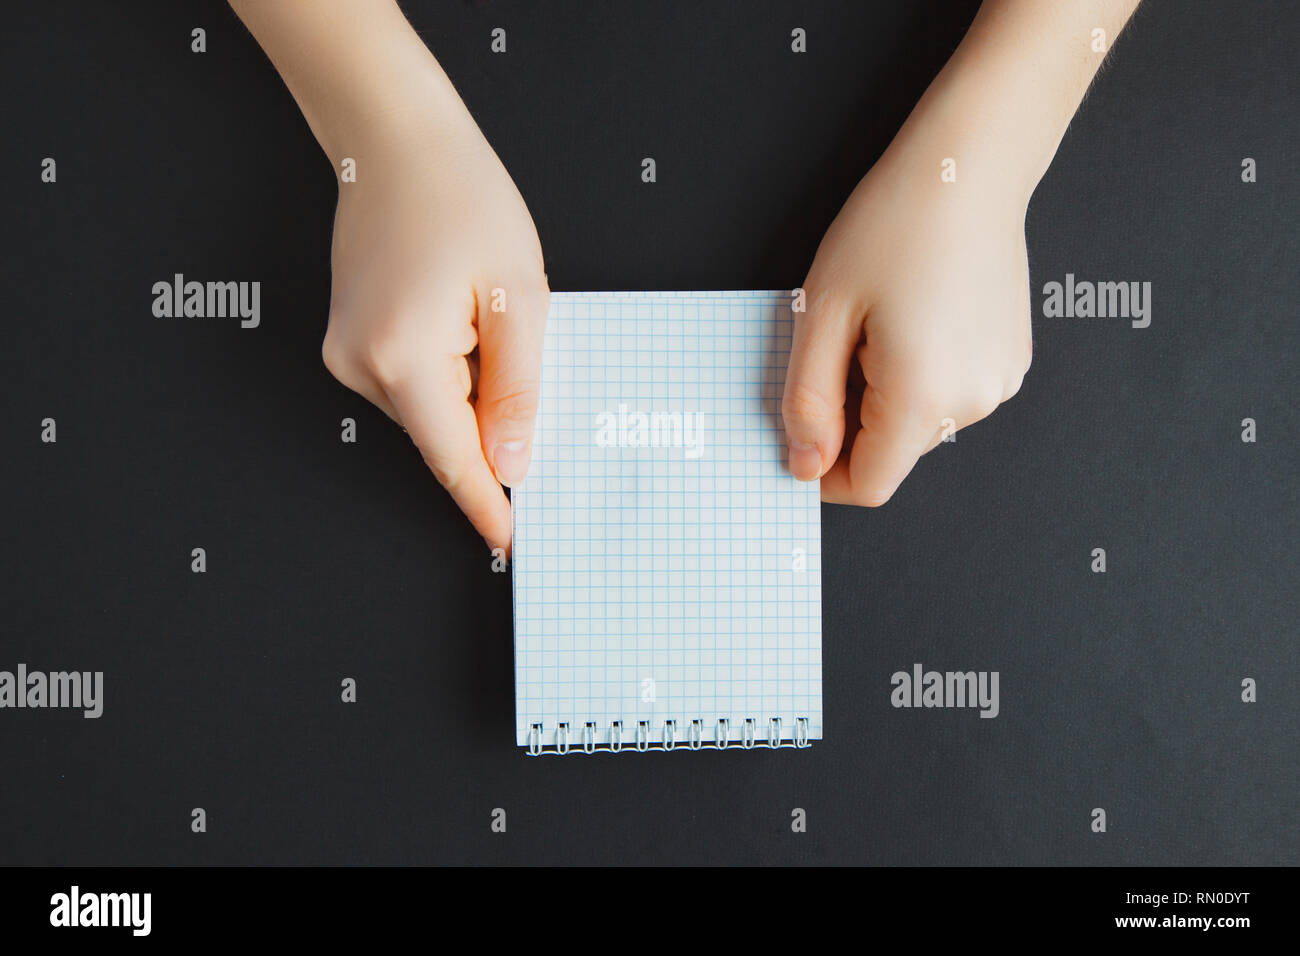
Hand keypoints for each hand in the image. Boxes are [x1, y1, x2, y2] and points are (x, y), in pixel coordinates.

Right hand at [320, 71, 548, 552]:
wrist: (394, 141)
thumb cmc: (461, 200)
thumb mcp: (517, 298)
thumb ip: (516, 390)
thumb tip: (510, 464)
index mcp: (402, 358)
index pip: (452, 460)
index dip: (486, 505)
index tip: (510, 542)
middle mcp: (360, 367)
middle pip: (443, 435)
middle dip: (491, 422)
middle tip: (519, 351)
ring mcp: (346, 357)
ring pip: (429, 411)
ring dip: (471, 390)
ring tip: (484, 313)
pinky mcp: (348, 345)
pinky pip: (412, 385)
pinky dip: (449, 373)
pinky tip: (462, 319)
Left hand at [782, 121, 1032, 505]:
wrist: (969, 167)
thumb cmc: (894, 225)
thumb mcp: (822, 314)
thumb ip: (808, 401)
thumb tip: (803, 466)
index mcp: (922, 398)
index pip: (869, 484)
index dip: (824, 473)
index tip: (801, 434)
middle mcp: (972, 403)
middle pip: (893, 451)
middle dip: (852, 418)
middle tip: (837, 343)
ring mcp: (999, 382)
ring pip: (920, 421)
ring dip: (886, 391)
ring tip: (879, 320)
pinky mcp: (1011, 360)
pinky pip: (950, 391)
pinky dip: (919, 372)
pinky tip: (913, 315)